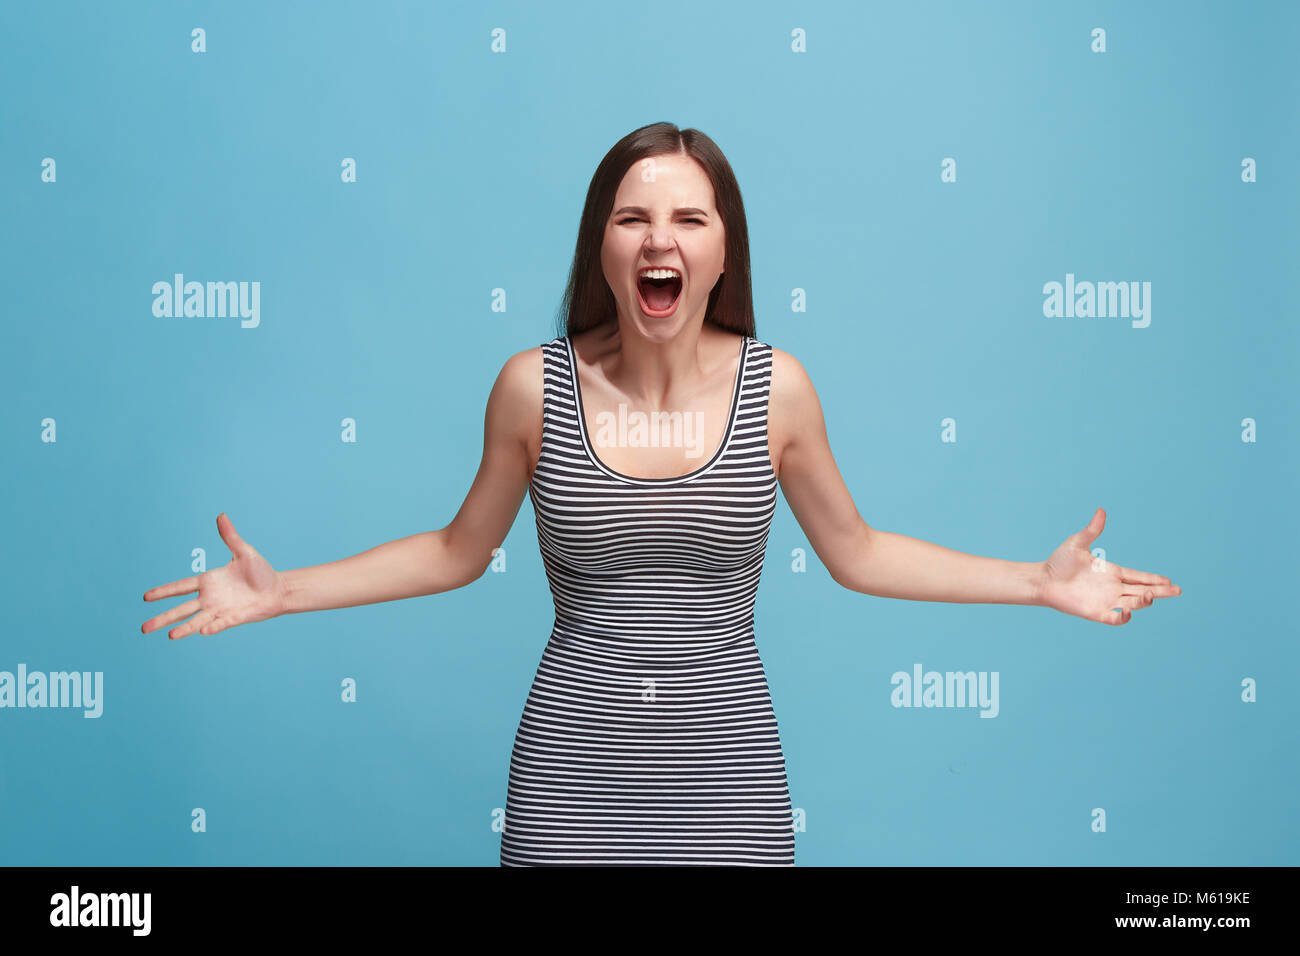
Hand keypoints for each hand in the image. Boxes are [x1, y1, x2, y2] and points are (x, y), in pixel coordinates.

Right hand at [142, 513, 286, 639]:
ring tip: (169, 635)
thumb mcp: (244, 552)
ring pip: (197, 620)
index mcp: (209, 581)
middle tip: (144, 628)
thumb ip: (230, 537)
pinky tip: (203, 631)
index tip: (146, 597)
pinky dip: (212, 627)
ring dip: (184, 627)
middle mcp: (210, 598)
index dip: (164, 591)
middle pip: (182, 609)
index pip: (181, 587)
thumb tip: (221, 515)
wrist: (278, 589)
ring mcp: (221, 610)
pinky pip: (221, 623)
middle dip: (164, 618)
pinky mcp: (234, 618)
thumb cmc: (261, 572)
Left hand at [1036, 507, 1181, 624]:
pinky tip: (1129, 611)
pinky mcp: (1095, 612)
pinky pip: (1114, 618)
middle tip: (1177, 591)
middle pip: (1142, 591)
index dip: (1154, 579)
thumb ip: (1092, 530)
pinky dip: (1123, 617)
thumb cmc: (1059, 562)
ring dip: (1144, 601)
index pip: (1138, 577)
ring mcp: (1105, 600)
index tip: (1169, 580)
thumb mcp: (1077, 543)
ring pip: (1132, 604)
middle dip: (1160, 592)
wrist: (1042, 579)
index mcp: (1111, 572)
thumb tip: (1101, 510)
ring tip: (1153, 595)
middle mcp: (1112, 588)